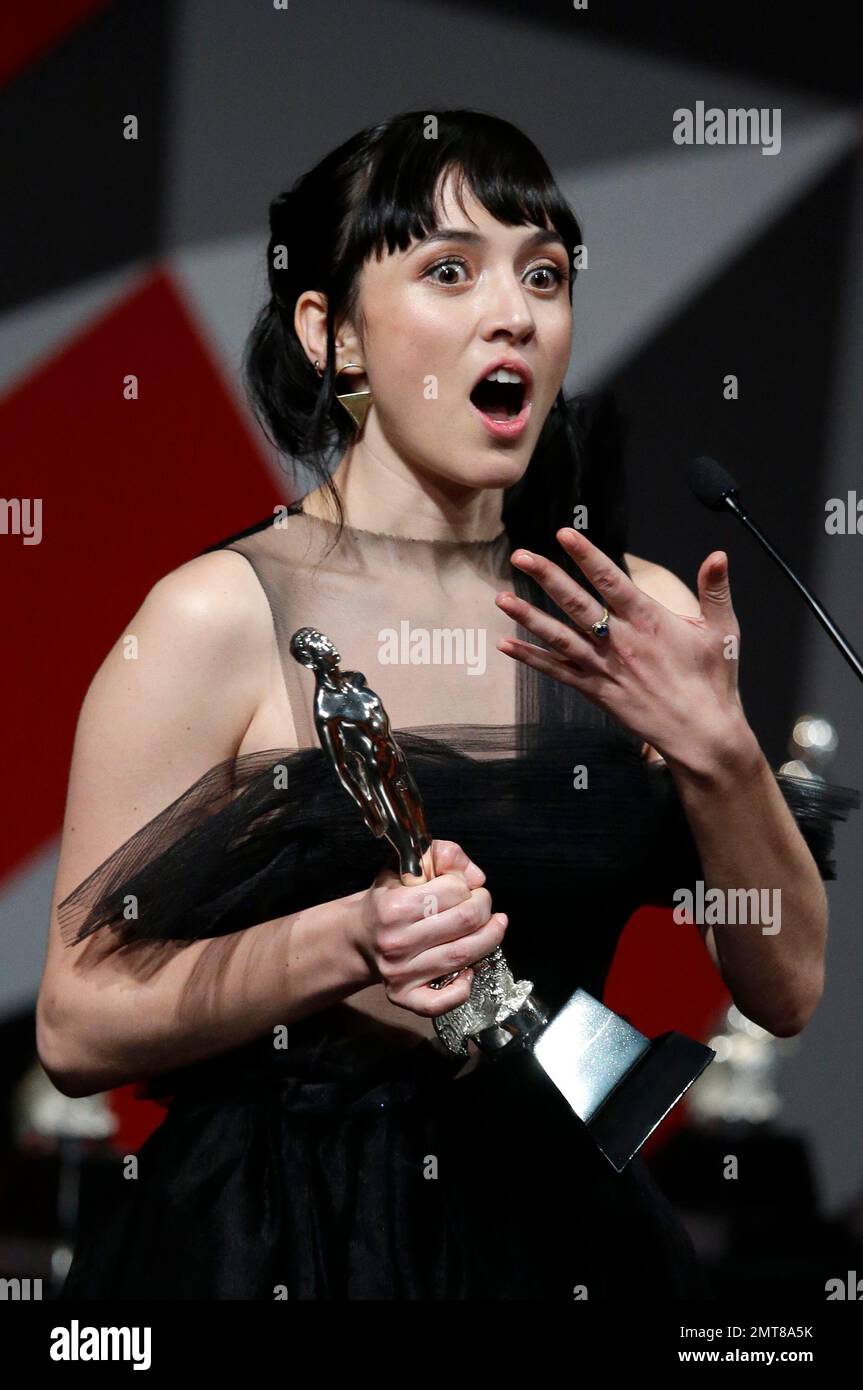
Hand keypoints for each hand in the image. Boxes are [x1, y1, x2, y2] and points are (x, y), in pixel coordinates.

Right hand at [357, 840, 507, 1018]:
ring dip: (489, 939)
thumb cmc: (389, 899)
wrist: (359, 936)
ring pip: (463, 957)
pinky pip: (441, 1002)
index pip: (454, 890)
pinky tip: (469, 969)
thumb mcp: (408, 867)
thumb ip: (442, 855)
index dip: (469, 884)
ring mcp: (399, 973)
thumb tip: (475, 876)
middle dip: (484, 907)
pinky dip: (463, 988)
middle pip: (465, 922)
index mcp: (394, 906)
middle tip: (483, 902)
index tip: (468, 886)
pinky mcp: (403, 997)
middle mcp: (395, 942)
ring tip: (495, 926)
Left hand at [495, 528, 747, 770]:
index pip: (611, 580)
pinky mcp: (596, 691)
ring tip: (501, 598)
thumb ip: (715, 590)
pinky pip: (556, 673)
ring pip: (559, 637)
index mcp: (649, 620)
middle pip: (576, 603)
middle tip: (520, 556)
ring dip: (528, 617)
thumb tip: (719, 555)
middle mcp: (621, 642)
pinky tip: (507, 645)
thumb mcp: (722, 631)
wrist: (702, 735)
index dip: (586, 555)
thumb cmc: (714, 682)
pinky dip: (531, 658)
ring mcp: (605, 667)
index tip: (564, 534)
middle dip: (546, 577)